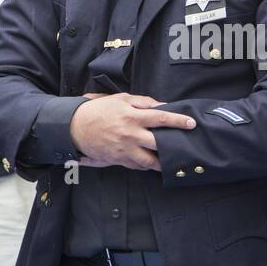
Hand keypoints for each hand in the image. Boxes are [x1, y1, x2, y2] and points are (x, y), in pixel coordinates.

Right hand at [68, 92, 195, 171]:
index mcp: (132, 116)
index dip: (178, 121)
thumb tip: (162, 106)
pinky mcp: (118, 159)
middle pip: (158, 143)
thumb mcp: (121, 99)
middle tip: (185, 147)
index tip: (191, 124)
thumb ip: (143, 102)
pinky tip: (152, 164)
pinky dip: (145, 166)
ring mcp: (124, 149)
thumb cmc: (99, 110)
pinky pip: (136, 166)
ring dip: (161, 162)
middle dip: (174, 146)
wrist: (74, 126)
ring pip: (149, 161)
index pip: (161, 118)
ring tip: (171, 161)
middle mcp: (130, 134)